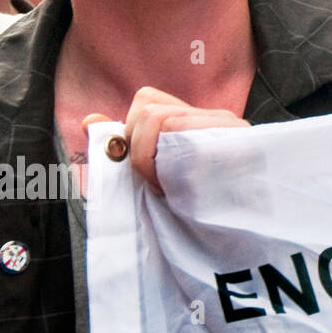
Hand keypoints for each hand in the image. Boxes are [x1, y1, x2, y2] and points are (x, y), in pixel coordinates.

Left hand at [85, 88, 248, 191]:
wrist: (242, 233)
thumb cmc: (198, 206)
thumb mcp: (156, 173)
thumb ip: (128, 146)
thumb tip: (90, 119)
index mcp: (199, 121)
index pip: (147, 99)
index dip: (130, 131)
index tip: (142, 169)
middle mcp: (215, 117)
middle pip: (148, 109)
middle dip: (136, 148)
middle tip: (155, 182)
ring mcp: (228, 125)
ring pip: (159, 119)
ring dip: (148, 159)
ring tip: (168, 186)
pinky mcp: (235, 138)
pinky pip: (178, 130)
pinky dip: (163, 161)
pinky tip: (177, 184)